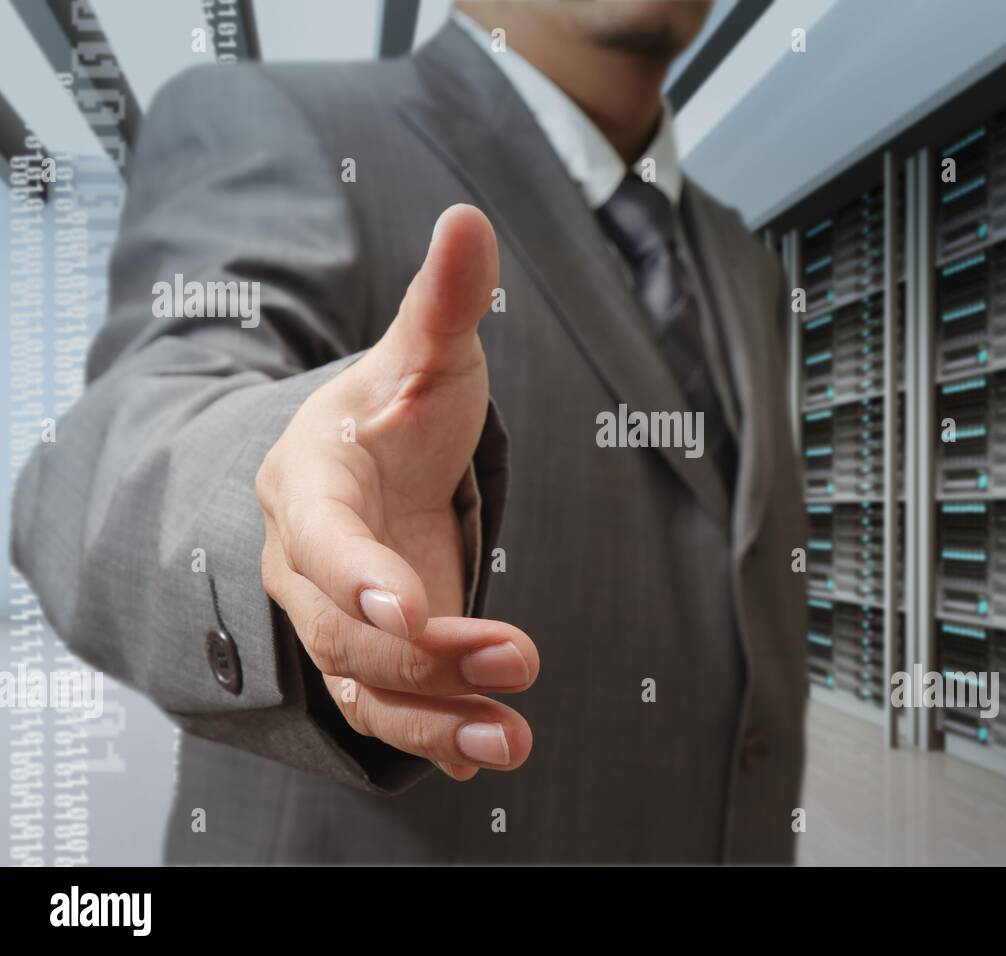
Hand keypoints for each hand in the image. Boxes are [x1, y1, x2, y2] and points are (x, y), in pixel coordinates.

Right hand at [256, 204, 534, 781]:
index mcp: (312, 483)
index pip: (323, 539)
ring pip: (366, 685)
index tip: (410, 606)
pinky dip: (434, 736)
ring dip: (435, 717)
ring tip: (509, 742)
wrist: (369, 467)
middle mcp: (310, 563)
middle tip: (516, 658)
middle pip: (350, 629)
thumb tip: (470, 217)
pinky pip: (387, 709)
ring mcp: (337, 618)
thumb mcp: (425, 356)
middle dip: (429, 653)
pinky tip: (491, 751)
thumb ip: (444, 303)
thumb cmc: (395, 410)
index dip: (358, 576)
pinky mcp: (371, 655)